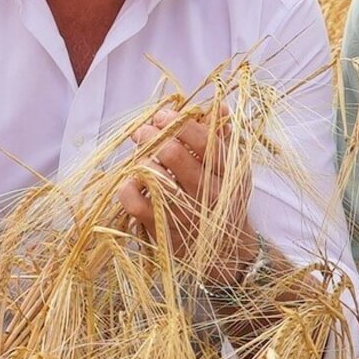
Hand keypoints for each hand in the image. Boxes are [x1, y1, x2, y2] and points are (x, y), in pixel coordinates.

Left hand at [119, 106, 256, 283]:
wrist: (225, 252)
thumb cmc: (222, 201)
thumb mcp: (230, 170)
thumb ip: (222, 138)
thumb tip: (218, 106)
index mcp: (228, 172)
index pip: (203, 139)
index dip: (178, 122)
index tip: (162, 116)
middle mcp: (209, 192)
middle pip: (173, 153)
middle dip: (151, 135)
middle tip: (142, 131)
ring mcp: (185, 212)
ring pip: (154, 175)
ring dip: (141, 158)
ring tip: (140, 154)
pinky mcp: (164, 229)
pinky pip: (136, 203)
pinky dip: (128, 188)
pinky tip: (132, 182)